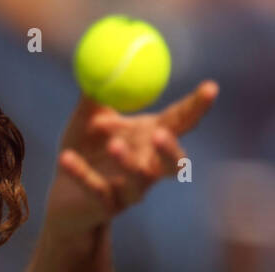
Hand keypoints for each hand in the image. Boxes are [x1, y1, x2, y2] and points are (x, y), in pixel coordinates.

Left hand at [46, 80, 217, 233]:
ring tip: (114, 143)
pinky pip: (96, 189)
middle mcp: (147, 167)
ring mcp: (130, 191)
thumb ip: (96, 92)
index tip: (211, 87)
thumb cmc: (83, 149)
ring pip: (139, 181)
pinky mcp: (106, 207)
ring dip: (128, 162)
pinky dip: (81, 173)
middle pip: (173, 162)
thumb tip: (101, 60)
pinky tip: (65, 157)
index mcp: (149, 138)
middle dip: (171, 148)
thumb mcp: (87, 117)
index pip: (180, 122)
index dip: (197, 107)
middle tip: (161, 132)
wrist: (64, 196)